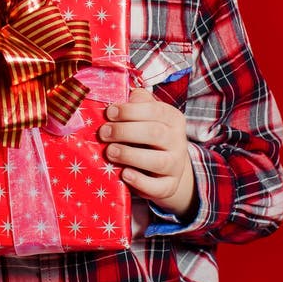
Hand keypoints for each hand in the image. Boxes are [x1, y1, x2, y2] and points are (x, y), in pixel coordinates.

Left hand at [99, 87, 196, 218]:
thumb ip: (138, 103)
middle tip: (103, 133)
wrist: (165, 166)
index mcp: (173, 118)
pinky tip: (124, 174)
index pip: (155, 110)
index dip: (130, 111)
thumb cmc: (147, 133)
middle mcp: (178, 141)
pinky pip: (157, 187)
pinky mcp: (169, 186)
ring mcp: (176, 166)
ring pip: (158, 161)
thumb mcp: (146, 114)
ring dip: (130, 155)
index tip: (109, 113)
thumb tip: (126, 95)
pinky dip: (140, 181)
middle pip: (155, 133)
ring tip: (110, 152)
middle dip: (125, 132)